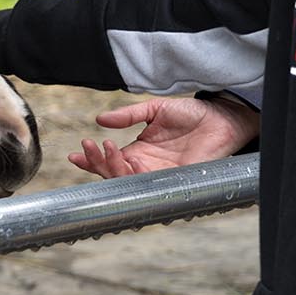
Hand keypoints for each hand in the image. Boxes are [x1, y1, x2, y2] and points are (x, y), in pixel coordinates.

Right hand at [68, 95, 259, 176]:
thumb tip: (100, 119)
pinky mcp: (175, 179)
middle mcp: (145, 166)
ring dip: (112, 167)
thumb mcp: (153, 110)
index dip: (90, 161)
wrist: (221, 118)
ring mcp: (159, 175)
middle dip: (96, 164)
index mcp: (138, 152)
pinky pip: (151, 184)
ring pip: (127, 182)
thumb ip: (127, 115)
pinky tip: (132, 160)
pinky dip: (137, 175)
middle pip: (112, 175)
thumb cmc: (191, 114)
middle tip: (88, 147)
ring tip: (107, 148)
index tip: (74, 154)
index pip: (109, 161)